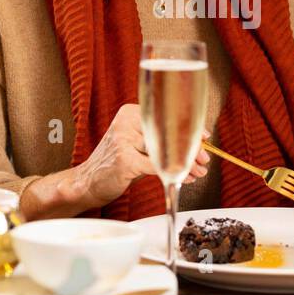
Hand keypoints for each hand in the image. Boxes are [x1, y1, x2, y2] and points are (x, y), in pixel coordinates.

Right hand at [70, 104, 208, 207]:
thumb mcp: (138, 145)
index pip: (166, 117)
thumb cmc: (118, 164)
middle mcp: (126, 122)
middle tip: (205, 160)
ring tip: (198, 172)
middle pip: (168, 134)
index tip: (204, 138)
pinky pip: (155, 166)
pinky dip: (171, 173)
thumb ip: (160, 141)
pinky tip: (180, 179)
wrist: (88, 182)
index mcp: (130, 112)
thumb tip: (195, 144)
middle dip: (191, 149)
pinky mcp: (123, 159)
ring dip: (185, 164)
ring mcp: (123, 139)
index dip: (189, 128)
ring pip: (164, 152)